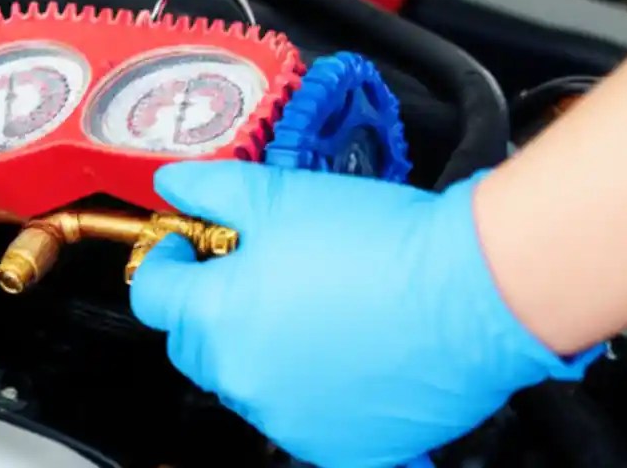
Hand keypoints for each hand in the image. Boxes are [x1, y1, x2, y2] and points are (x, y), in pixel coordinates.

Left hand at [130, 161, 602, 467]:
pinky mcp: (342, 448)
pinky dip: (311, 394)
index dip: (164, 263)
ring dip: (260, 349)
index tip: (184, 249)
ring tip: (310, 306)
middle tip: (249, 271)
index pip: (152, 296)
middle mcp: (244, 378)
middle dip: (208, 307)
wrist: (474, 290)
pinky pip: (305, 423)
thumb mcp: (279, 195)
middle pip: (194, 344)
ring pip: (248, 382)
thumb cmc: (383, 244)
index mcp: (217, 317)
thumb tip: (172, 185)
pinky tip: (341, 355)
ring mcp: (290, 420)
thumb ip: (211, 190)